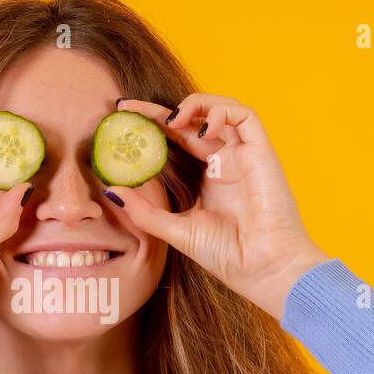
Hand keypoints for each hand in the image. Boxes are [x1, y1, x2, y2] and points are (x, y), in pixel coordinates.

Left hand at [109, 94, 330, 321]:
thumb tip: (111, 191)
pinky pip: (246, 117)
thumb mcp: (176, 230)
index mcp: (207, 177)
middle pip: (192, 121)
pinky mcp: (262, 153)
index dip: (151, 124)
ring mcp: (244, 155)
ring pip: (221, 110)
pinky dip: (222, 112)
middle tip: (130, 107)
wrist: (262, 269)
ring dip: (196, 104)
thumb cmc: (227, 255)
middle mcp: (225, 162)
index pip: (176, 139)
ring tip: (172, 119)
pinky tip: (202, 128)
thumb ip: (145, 212)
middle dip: (161, 110)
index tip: (123, 115)